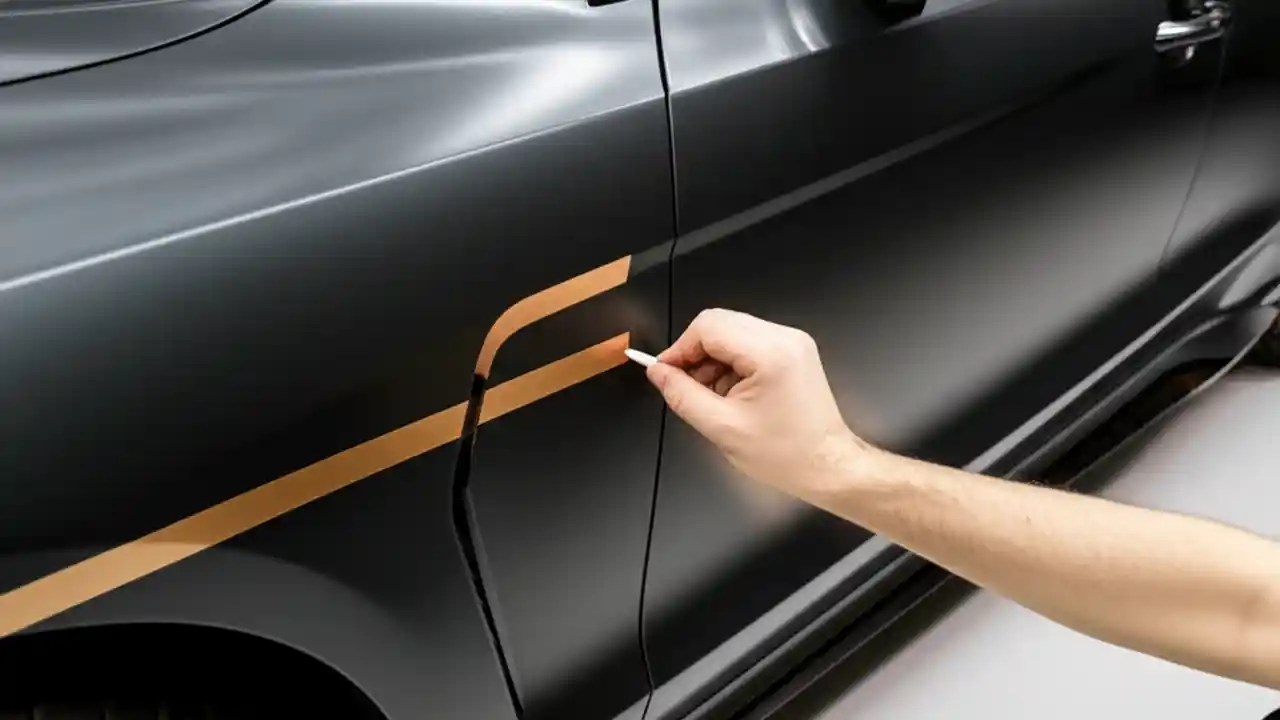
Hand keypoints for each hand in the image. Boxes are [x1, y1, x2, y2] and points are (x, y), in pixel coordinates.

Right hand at [646, 309, 876, 501]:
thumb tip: (658, 373)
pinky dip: (729, 363)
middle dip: (694, 353)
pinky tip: (728, 392)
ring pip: (731, 332)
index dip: (679, 348)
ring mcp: (791, 343)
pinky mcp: (792, 352)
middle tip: (682, 383)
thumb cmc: (788, 455)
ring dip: (711, 360)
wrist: (827, 466)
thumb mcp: (722, 428)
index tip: (664, 371)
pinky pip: (748, 343)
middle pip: (719, 323)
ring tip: (710, 395)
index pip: (708, 327)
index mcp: (771, 354)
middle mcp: (785, 340)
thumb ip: (683, 395)